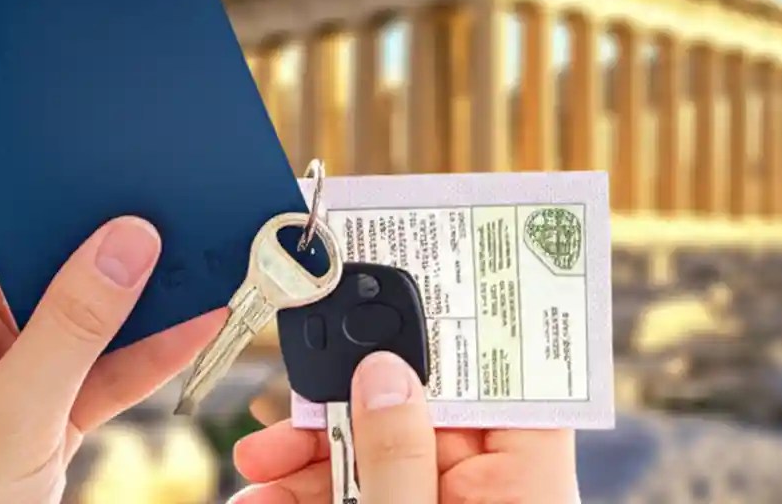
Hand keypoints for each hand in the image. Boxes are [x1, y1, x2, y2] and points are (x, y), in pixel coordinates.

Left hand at [0, 208, 222, 502]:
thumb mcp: (12, 414)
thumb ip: (74, 325)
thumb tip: (127, 242)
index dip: (52, 200)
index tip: (119, 185)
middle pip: (43, 269)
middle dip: (112, 255)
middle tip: (177, 226)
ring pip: (80, 321)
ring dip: (139, 308)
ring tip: (202, 275)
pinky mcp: (35, 411)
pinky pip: (96, 369)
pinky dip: (142, 357)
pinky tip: (193, 330)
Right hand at [232, 352, 579, 503]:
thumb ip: (399, 451)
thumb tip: (386, 371)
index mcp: (528, 482)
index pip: (505, 378)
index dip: (453, 333)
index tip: (394, 298)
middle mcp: (497, 494)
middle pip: (424, 412)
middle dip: (344, 408)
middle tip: (283, 413)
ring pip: (382, 457)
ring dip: (312, 460)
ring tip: (253, 474)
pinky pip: (366, 500)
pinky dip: (312, 501)